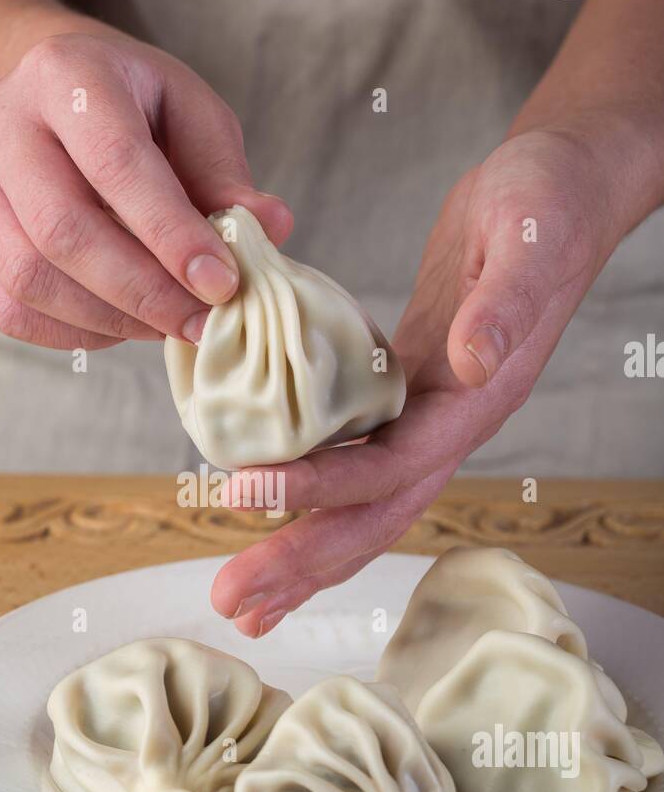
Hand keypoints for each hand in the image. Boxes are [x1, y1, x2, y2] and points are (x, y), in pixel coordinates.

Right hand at [0, 29, 291, 349]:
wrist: (44, 95)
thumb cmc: (131, 106)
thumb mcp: (189, 113)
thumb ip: (225, 175)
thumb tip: (270, 231)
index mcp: (64, 73)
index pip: (115, 162)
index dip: (170, 234)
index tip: (222, 285)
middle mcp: (0, 121)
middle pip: (62, 229)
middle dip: (143, 292)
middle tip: (201, 323)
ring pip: (29, 277)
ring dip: (110, 320)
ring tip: (168, 326)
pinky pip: (9, 308)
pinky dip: (73, 333)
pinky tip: (122, 326)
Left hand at [212, 128, 621, 635]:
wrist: (558, 190)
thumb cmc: (548, 202)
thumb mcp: (528, 237)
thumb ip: (505, 303)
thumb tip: (472, 362)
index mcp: (476, 401)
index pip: (391, 468)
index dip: (320, 488)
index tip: (245, 493)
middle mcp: (449, 427)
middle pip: (371, 516)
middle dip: (301, 561)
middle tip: (231, 601)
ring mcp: (425, 419)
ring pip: (360, 506)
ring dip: (301, 554)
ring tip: (244, 599)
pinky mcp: (401, 398)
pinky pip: (351, 463)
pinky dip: (307, 498)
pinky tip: (265, 512)